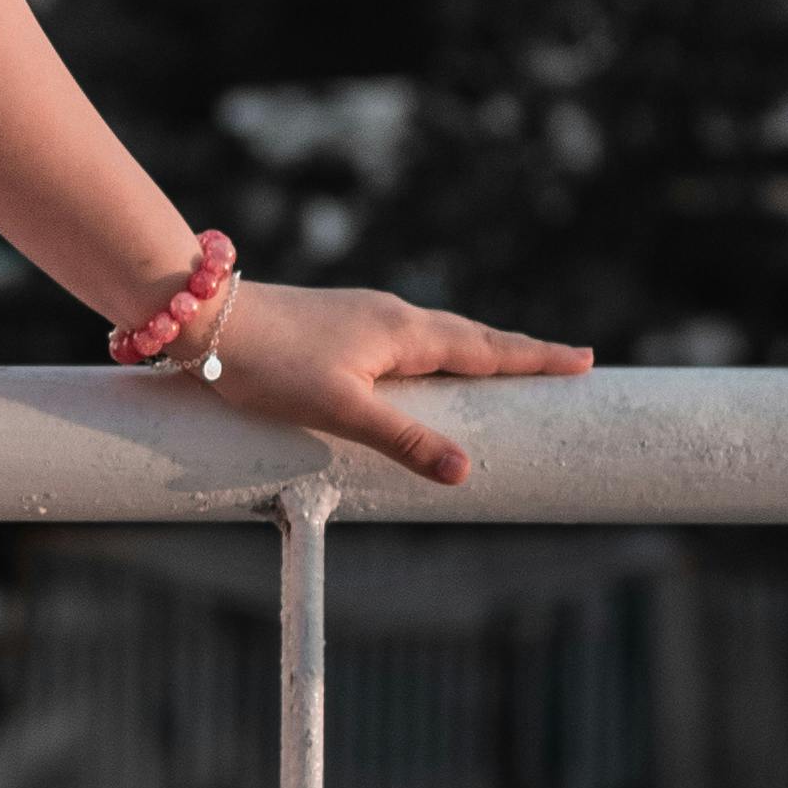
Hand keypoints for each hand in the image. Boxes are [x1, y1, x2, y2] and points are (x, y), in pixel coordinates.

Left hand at [203, 280, 590, 489]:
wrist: (205, 318)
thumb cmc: (268, 363)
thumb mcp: (339, 409)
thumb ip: (402, 440)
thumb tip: (465, 471)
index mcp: (405, 334)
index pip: (488, 350)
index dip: (535, 360)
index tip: (583, 360)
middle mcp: (393, 317)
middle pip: (472, 337)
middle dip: (519, 353)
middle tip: (565, 362)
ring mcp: (366, 315)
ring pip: (439, 334)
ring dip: (480, 348)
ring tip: (509, 365)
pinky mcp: (339, 322)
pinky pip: (409, 336)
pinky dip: (439, 349)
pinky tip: (424, 363)